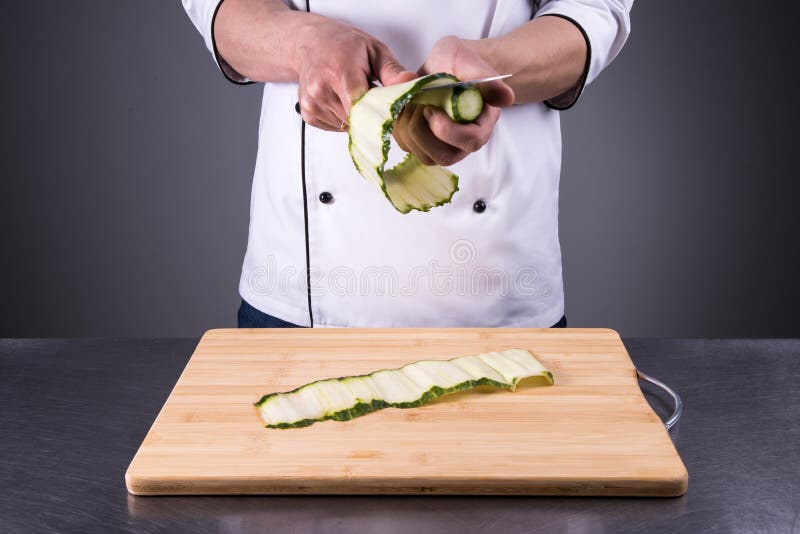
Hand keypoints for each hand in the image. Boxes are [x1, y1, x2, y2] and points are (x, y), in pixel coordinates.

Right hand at [293, 18, 416, 131]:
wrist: (311, 43)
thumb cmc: (344, 45)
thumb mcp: (374, 50)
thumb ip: (392, 71)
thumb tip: (411, 82)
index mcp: (340, 73)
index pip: (364, 108)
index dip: (380, 113)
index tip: (390, 110)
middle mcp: (321, 90)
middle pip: (358, 120)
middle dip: (370, 113)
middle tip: (372, 95)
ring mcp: (312, 104)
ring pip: (347, 126)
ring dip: (357, 117)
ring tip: (352, 93)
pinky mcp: (308, 114)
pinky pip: (335, 127)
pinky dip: (343, 118)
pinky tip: (341, 100)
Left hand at [393, 36, 513, 165]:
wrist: (446, 67)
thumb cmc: (461, 64)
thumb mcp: (471, 62)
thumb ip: (487, 78)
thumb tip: (507, 97)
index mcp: (481, 125)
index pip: (469, 141)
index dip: (446, 129)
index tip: (431, 108)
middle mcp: (463, 143)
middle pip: (443, 156)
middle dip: (422, 131)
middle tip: (418, 104)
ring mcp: (443, 147)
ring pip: (422, 155)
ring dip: (408, 128)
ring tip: (412, 102)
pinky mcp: (423, 146)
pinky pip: (407, 147)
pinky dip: (400, 127)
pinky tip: (405, 108)